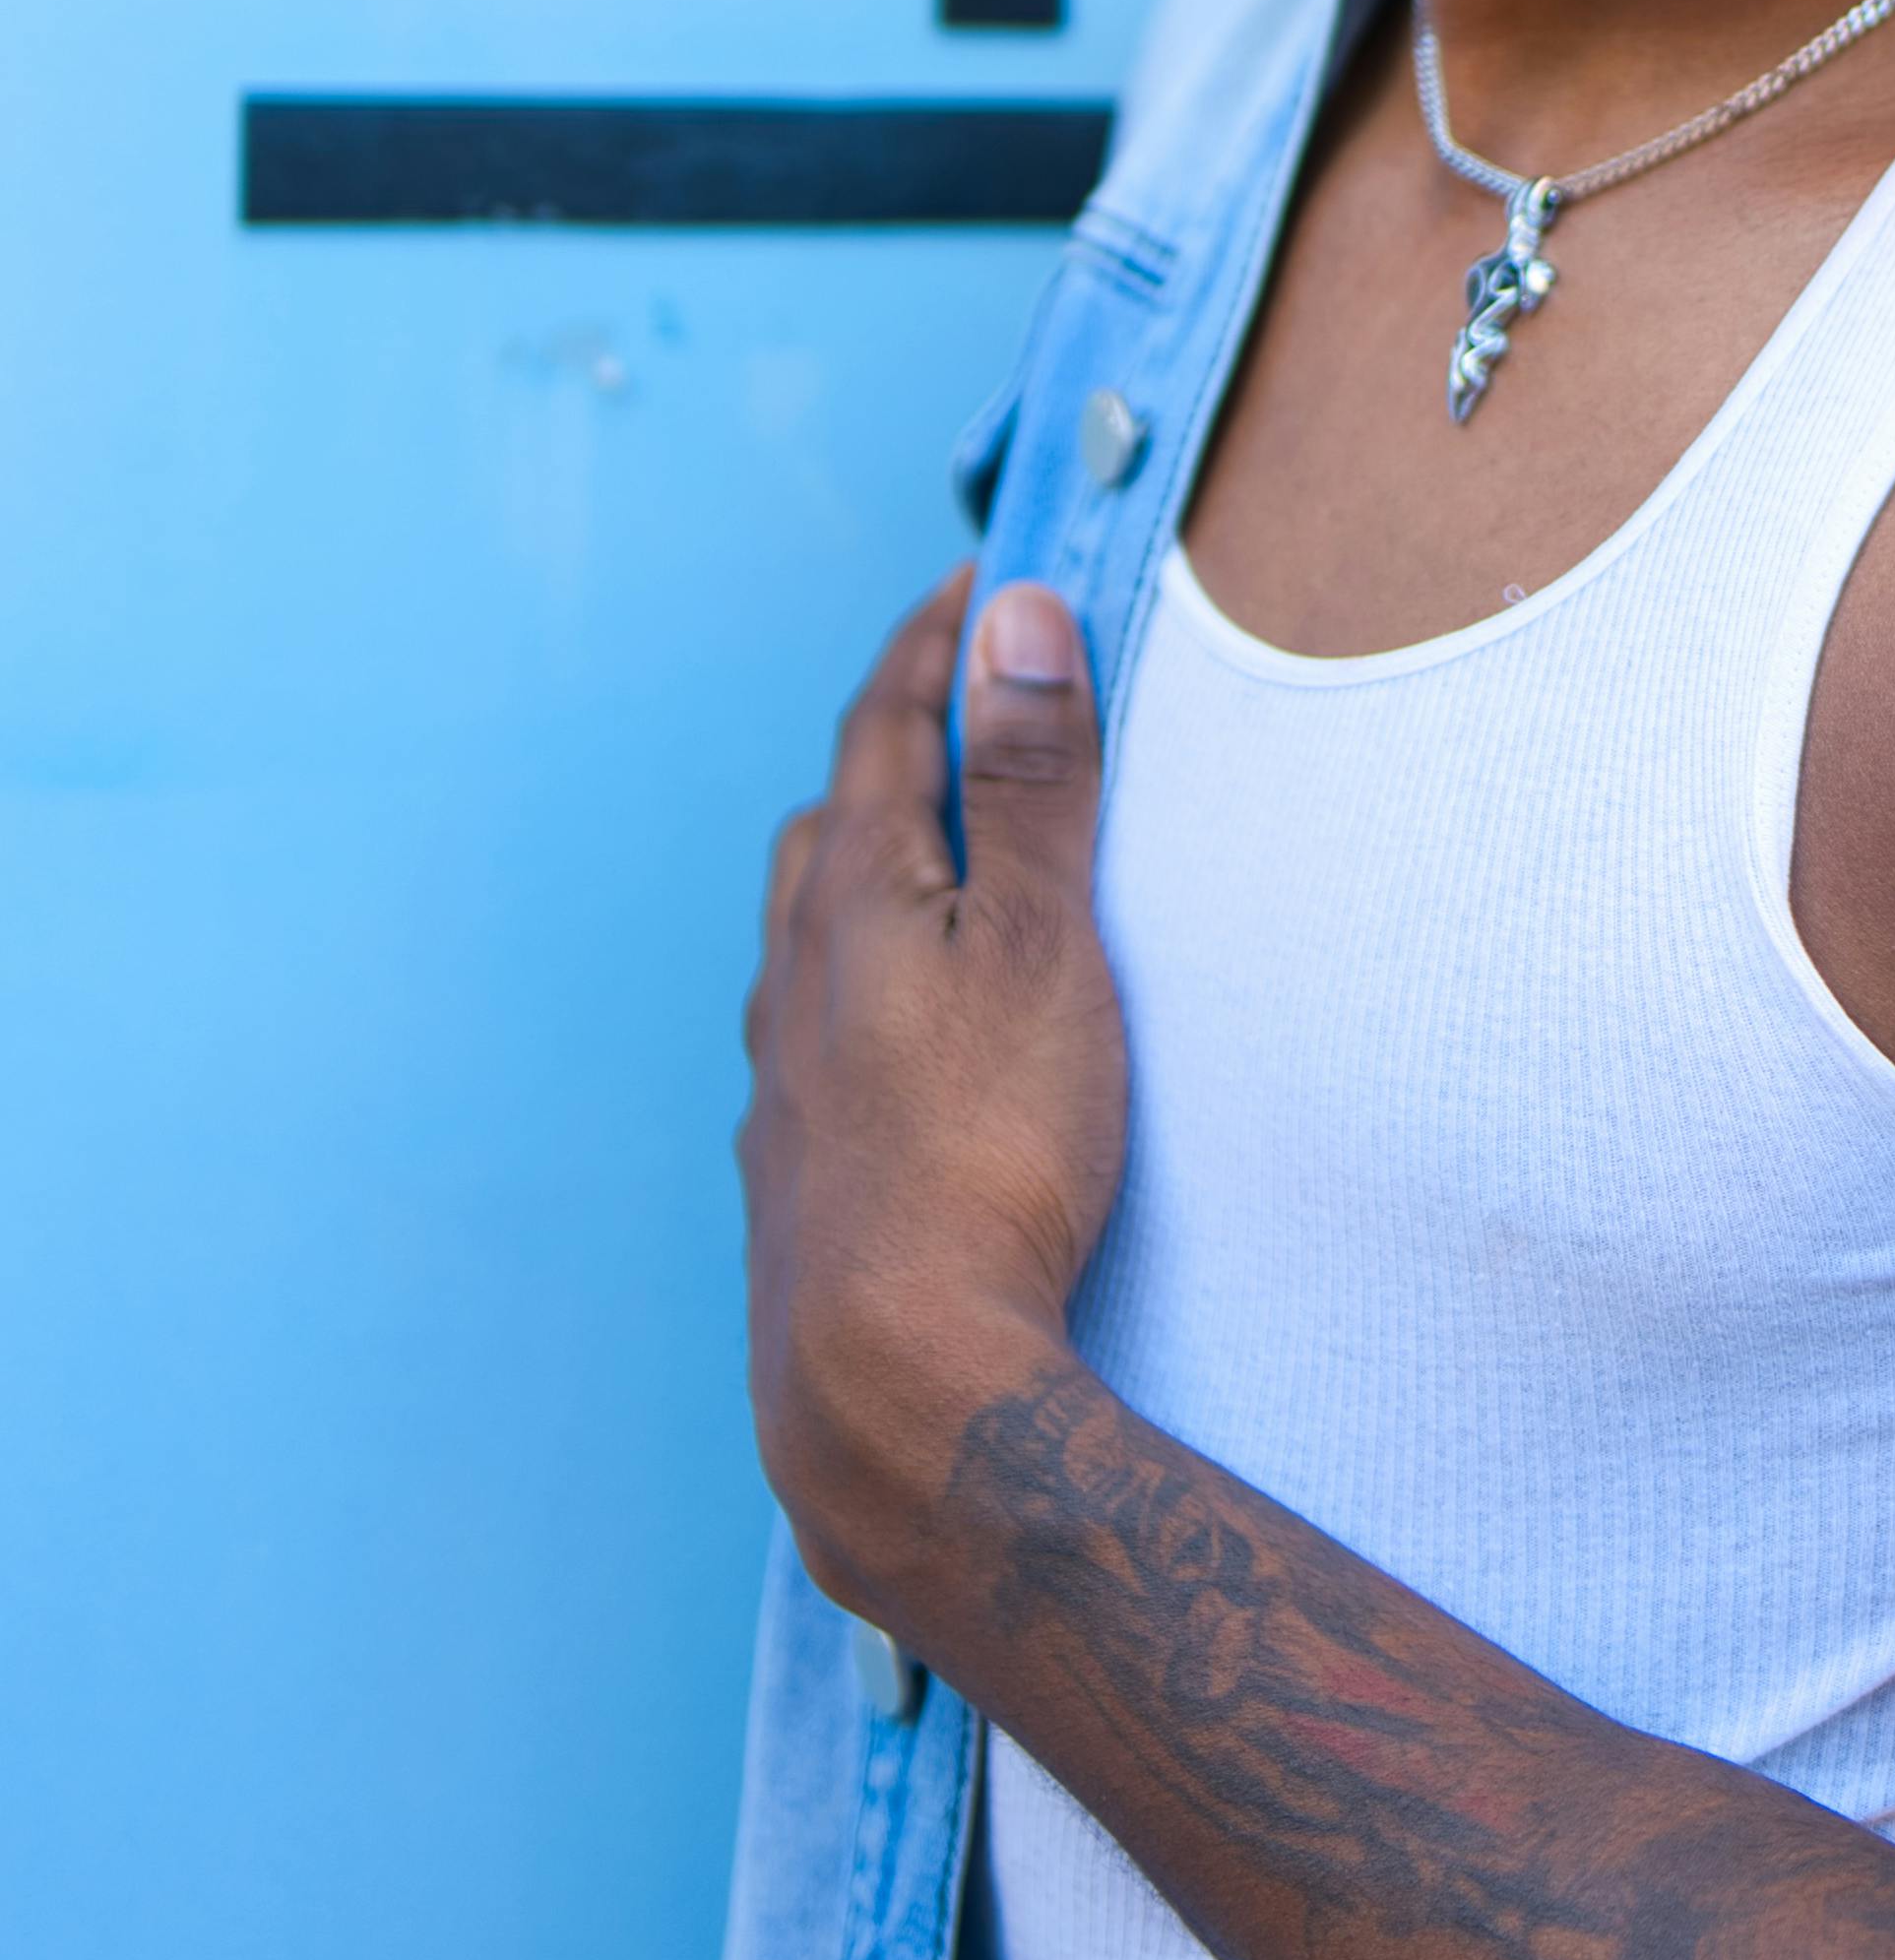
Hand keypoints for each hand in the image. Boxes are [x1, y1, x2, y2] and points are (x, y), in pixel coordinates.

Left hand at [740, 570, 1129, 1617]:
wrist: (893, 1381)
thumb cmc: (987, 1152)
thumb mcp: (1045, 940)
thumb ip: (1036, 782)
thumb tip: (1013, 616)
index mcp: (852, 902)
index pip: (884, 729)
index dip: (934, 644)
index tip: (982, 577)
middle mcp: (793, 984)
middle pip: (830, 829)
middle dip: (895, 756)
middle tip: (965, 716)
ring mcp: (784, 1089)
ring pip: (808, 944)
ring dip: (868, 879)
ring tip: (937, 874)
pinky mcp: (799, 1181)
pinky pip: (816, 1043)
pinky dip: (862, 996)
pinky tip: (903, 1049)